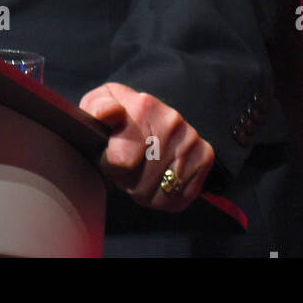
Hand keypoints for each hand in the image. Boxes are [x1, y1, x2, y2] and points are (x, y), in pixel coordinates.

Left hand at [78, 81, 215, 212]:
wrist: (145, 114)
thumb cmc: (116, 115)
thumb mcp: (97, 104)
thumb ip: (97, 108)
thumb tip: (110, 113)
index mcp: (143, 107)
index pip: (122, 161)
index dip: (110, 165)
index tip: (109, 157)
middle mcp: (172, 121)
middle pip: (141, 183)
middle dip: (127, 181)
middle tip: (125, 167)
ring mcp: (191, 139)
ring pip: (161, 194)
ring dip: (145, 191)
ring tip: (139, 173)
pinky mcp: (205, 155)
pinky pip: (181, 198)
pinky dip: (165, 198)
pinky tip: (156, 180)